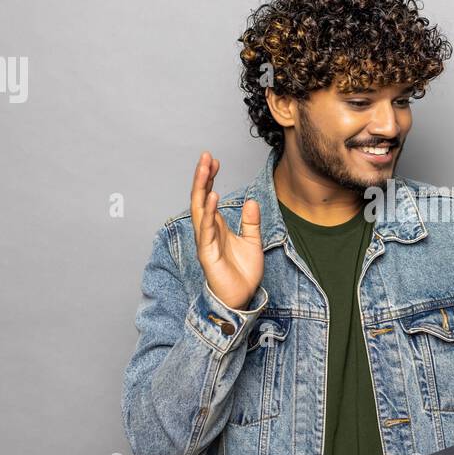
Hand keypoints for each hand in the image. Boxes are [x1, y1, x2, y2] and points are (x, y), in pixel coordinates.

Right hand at [191, 150, 263, 310]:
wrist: (241, 298)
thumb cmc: (243, 273)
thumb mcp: (253, 241)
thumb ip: (251, 222)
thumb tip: (251, 201)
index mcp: (217, 227)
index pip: (210, 197)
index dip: (211, 179)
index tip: (215, 161)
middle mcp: (208, 231)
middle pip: (201, 198)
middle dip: (202, 177)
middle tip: (206, 156)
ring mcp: (206, 241)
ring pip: (200, 210)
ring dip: (202, 188)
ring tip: (206, 169)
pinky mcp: (207, 254)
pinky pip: (206, 230)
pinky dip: (209, 213)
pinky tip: (213, 198)